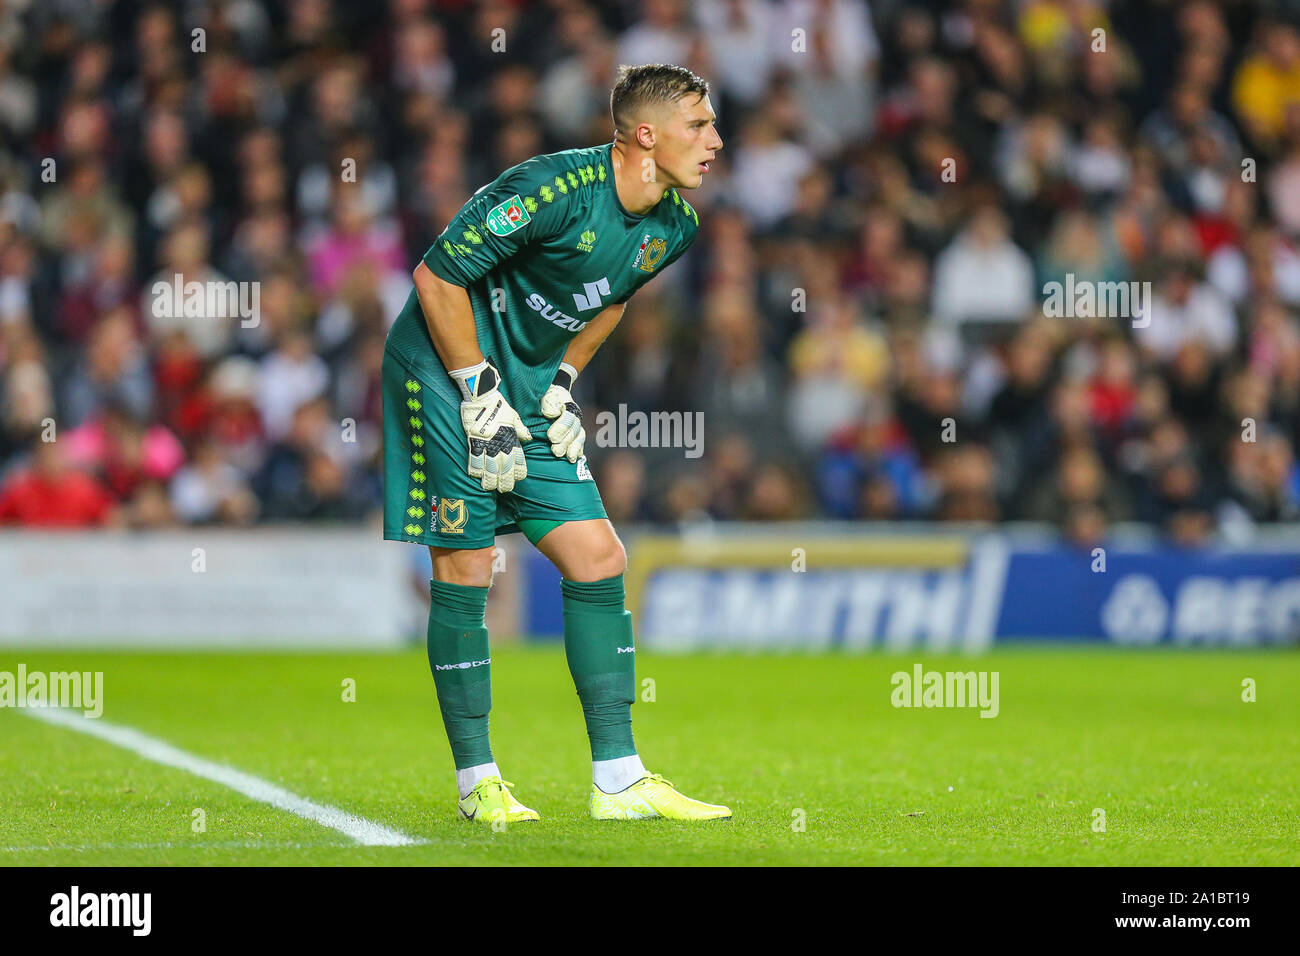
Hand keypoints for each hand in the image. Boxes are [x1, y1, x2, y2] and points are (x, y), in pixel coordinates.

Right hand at [451, 360, 531, 491]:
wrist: (482, 396)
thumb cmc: (499, 405)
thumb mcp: (514, 416)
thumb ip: (521, 429)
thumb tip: (528, 437)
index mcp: (512, 438)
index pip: (518, 460)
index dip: (518, 472)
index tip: (517, 479)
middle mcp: (500, 444)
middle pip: (504, 468)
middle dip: (505, 481)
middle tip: (505, 489)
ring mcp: (487, 444)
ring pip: (489, 468)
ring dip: (490, 480)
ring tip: (490, 487)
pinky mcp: (474, 441)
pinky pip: (475, 459)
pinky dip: (476, 469)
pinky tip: (477, 477)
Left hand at [539, 363, 584, 462]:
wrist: (545, 397)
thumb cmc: (541, 396)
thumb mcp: (542, 395)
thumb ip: (547, 403)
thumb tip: (551, 414)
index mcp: (566, 401)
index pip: (568, 415)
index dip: (561, 427)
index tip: (550, 437)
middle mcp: (574, 414)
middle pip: (574, 429)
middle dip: (565, 441)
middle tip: (555, 451)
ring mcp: (575, 425)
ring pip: (579, 437)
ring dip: (573, 448)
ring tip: (568, 458)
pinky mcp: (575, 434)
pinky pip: (580, 443)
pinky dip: (578, 451)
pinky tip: (574, 459)